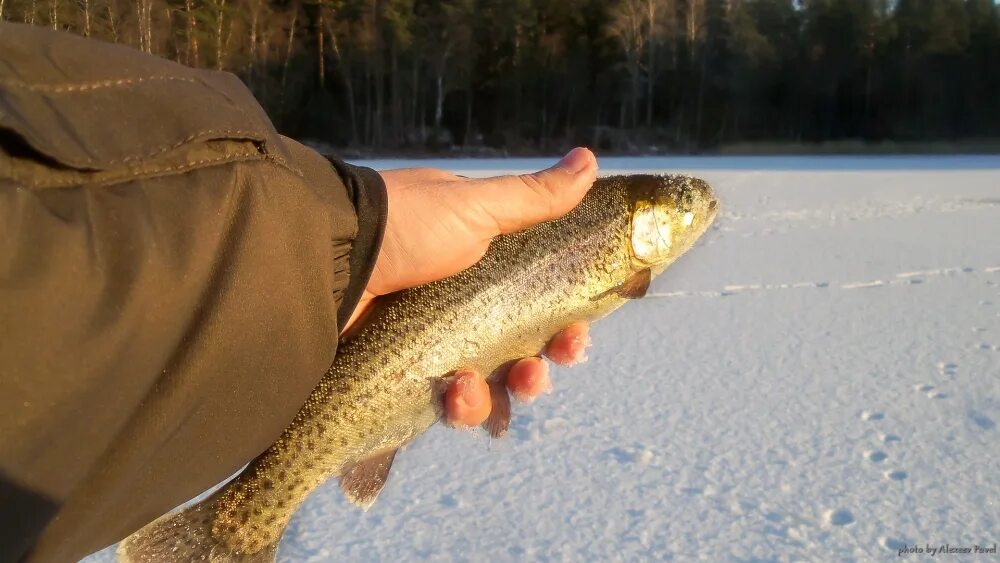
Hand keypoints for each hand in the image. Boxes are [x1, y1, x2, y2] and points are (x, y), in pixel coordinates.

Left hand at [346, 148, 598, 427]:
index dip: (562, 323)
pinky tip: (455, 394)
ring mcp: (429, 343)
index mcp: (481, 266)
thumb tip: (591, 158)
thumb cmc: (405, 224)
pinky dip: (460, 406)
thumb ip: (534, 197)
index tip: (576, 332)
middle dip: (537, 368)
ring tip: (489, 388)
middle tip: (538, 369)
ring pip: (484, 386)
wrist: (329, 255)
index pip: (536, 303)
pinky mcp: (402, 375)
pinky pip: (443, 404)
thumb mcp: (475, 206)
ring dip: (499, 395)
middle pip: (515, 353)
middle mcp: (459, 307)